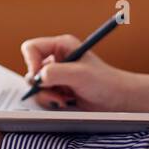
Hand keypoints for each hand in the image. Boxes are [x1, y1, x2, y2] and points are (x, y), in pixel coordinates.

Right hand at [20, 34, 148, 112]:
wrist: (118, 100)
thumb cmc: (105, 82)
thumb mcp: (81, 75)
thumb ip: (57, 73)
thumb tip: (37, 78)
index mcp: (60, 46)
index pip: (31, 48)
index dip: (31, 62)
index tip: (41, 77)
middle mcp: (56, 59)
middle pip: (30, 69)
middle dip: (41, 84)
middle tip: (57, 93)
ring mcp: (56, 75)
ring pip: (35, 86)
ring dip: (48, 96)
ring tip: (65, 99)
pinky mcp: (57, 90)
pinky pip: (43, 96)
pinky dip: (52, 102)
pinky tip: (67, 103)